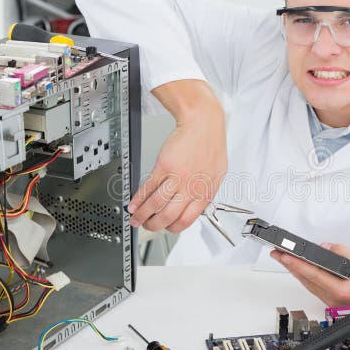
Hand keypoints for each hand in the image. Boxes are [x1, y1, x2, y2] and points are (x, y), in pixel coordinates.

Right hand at [128, 80, 226, 232]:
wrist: (203, 122)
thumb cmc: (210, 144)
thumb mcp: (216, 173)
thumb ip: (205, 192)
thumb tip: (195, 207)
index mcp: (206, 192)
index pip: (187, 220)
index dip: (172, 227)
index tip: (164, 227)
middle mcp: (192, 187)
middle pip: (169, 216)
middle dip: (154, 225)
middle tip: (147, 226)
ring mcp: (178, 178)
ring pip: (156, 204)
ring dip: (142, 214)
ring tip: (136, 218)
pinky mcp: (165, 166)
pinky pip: (148, 187)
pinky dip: (138, 198)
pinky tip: (133, 203)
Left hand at [270, 243, 349, 311]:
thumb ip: (343, 252)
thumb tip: (325, 248)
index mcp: (343, 291)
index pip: (313, 274)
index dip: (296, 264)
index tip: (284, 256)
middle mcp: (335, 300)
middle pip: (307, 281)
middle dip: (290, 266)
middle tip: (277, 254)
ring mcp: (333, 302)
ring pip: (309, 285)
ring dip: (296, 271)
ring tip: (284, 259)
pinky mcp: (333, 301)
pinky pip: (315, 288)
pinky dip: (306, 277)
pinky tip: (300, 269)